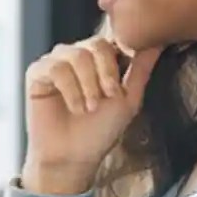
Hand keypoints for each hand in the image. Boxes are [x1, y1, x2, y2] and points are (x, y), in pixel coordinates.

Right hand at [21, 37, 161, 193]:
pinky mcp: (37, 73)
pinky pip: (56, 68)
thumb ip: (141, 68)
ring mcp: (56, 62)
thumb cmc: (101, 130)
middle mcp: (77, 55)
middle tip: (106, 99)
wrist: (73, 156)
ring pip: (77, 55)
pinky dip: (70, 90)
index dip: (118, 64)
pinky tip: (74, 108)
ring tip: (89, 108)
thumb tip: (159, 40)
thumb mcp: (129, 98)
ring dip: (88, 85)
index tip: (117, 92)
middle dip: (105, 74)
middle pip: (96, 44)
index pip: (114, 40)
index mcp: (99, 58)